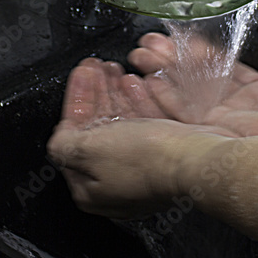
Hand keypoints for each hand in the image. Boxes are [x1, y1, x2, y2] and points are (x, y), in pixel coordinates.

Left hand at [47, 58, 229, 217]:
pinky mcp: (164, 159)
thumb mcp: (88, 148)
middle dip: (97, 93)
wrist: (197, 160)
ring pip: (121, 125)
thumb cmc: (147, 159)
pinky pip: (145, 127)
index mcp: (89, 190)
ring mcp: (140, 172)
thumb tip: (60, 139)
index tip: (82, 74)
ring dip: (116, 93)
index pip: (72, 138)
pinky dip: (138, 103)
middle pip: (96, 130)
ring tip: (115, 70)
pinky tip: (136, 83)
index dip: (76, 100)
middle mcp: (114, 185)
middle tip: (97, 67)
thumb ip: (63, 144)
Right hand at [128, 32, 257, 134]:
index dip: (200, 58)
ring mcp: (228, 126)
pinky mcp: (217, 136)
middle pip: (199, 85)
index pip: (225, 75)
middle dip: (172, 64)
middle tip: (148, 48)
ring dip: (161, 75)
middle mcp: (243, 114)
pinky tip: (143, 81)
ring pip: (186, 98)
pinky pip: (183, 114)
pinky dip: (161, 98)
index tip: (178, 43)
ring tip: (140, 56)